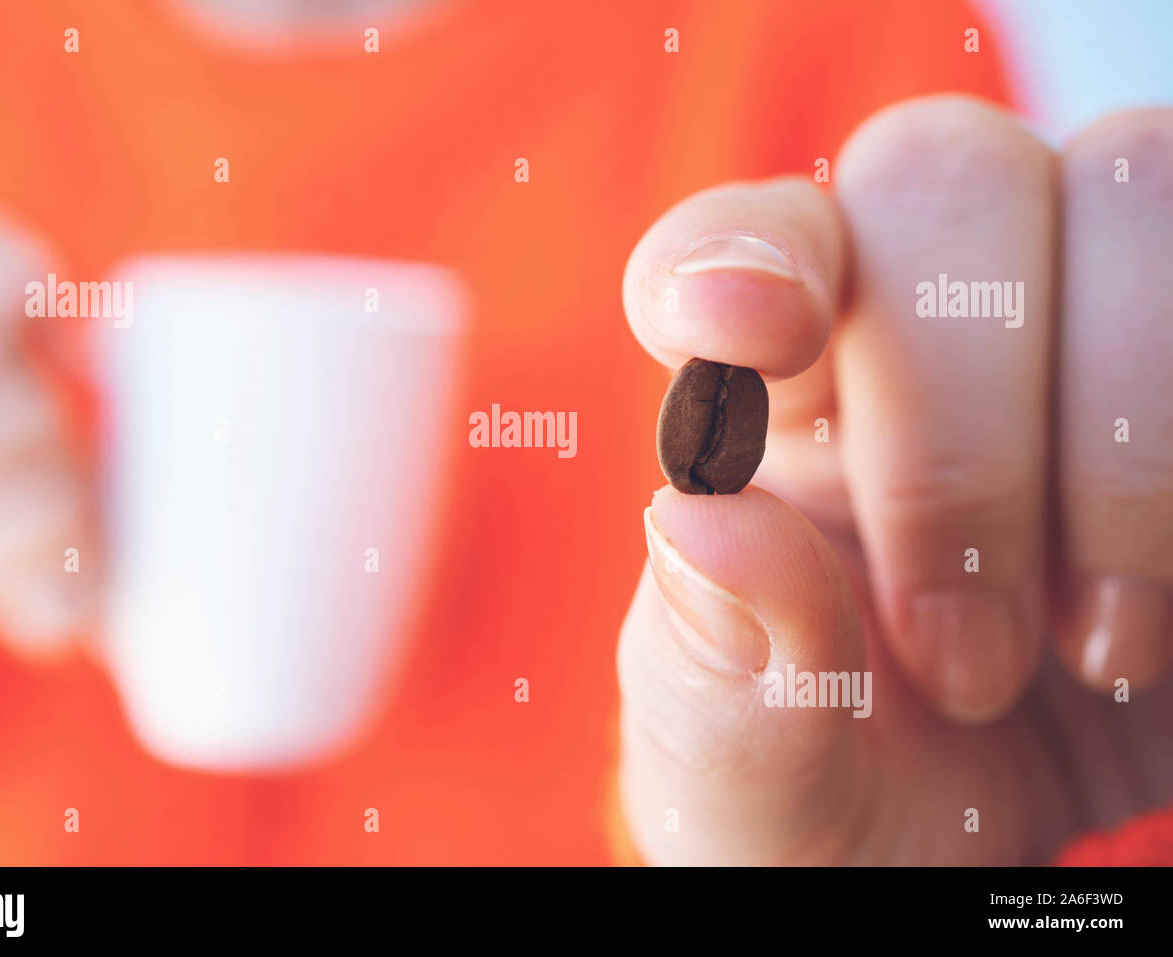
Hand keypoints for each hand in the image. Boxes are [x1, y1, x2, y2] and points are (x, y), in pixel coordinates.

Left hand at [617, 96, 1172, 863]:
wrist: (981, 878)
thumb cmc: (834, 805)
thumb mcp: (757, 774)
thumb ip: (717, 668)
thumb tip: (706, 522)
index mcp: (766, 401)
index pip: (735, 241)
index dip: (739, 250)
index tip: (749, 339)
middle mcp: (920, 331)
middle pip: (945, 179)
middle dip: (960, 429)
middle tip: (961, 661)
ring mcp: (1087, 336)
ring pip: (1135, 191)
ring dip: (1123, 440)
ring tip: (1098, 657)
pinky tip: (1168, 629)